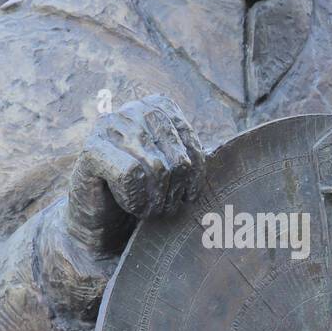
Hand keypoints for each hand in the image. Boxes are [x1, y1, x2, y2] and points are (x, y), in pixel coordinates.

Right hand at [66, 94, 204, 256]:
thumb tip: (240, 150)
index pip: (193, 144)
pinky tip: (128, 204)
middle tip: (163, 209)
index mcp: (158, 107)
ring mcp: (110, 126)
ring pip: (156, 168)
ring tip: (148, 210)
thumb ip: (196, 157)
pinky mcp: (90, 149)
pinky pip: (130, 175)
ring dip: (155, 201)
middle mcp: (134, 109)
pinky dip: (134, 200)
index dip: (195, 178)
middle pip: (177, 159)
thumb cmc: (140, 196)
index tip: (186, 196)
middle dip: (174, 193)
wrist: (97, 223)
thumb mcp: (175, 173)